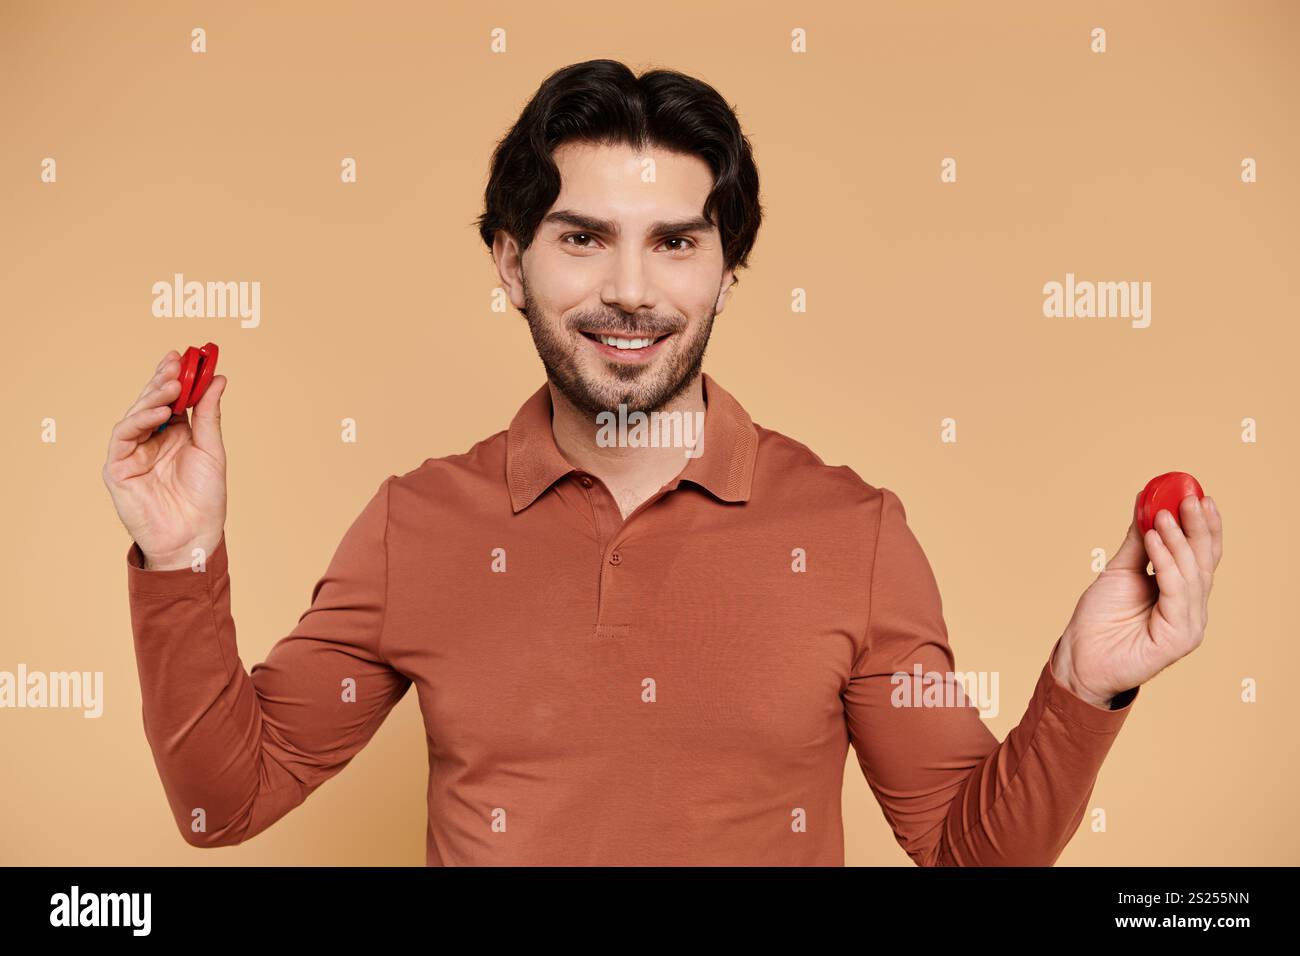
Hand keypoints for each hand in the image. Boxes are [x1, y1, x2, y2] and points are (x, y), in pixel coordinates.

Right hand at [101, 350, 228, 569]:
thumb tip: (218, 379)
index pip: (170, 399)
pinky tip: (158, 410)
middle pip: (151, 402)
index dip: (174, 376)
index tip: (185, 355)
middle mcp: (151, 440)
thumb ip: (209, 414)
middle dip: (162, 380)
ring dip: (152, 396)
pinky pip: (124, 436)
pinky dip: (139, 420)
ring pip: (136, 415)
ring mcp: (132, 453)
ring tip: (172, 384)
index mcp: (174, 434)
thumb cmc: (205, 498)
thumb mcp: (212, 449)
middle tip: (175, 362)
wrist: (194, 535)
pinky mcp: (117, 468)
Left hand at [1052, 491, 1223, 706]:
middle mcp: (1191, 607)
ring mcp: (1189, 623)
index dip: (1203, 525)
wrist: (1080, 657)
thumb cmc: (1099, 619)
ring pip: (1191, 573)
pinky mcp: (1180, 637)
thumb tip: (1146, 504)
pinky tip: (1154, 540)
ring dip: (1178, 540)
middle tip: (1188, 497)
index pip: (1201, 554)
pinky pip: (1176, 591)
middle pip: (1203, 561)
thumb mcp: (1119, 571)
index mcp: (1181, 592)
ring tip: (1161, 515)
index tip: (1198, 495)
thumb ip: (1138, 542)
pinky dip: (1166, 563)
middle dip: (1197, 527)